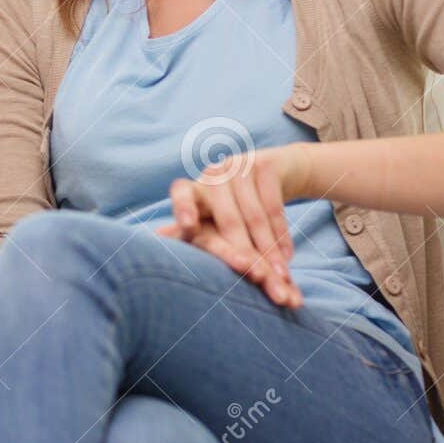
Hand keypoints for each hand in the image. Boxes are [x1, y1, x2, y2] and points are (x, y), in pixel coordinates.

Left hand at [155, 145, 311, 308]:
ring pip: (255, 216)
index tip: (188, 226)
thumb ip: (188, 229)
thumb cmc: (235, 205)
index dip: (184, 208)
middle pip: (227, 219)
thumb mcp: (212, 216)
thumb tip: (157, 238)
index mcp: (194, 188)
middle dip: (243, 251)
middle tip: (256, 278)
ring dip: (269, 249)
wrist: (276, 172)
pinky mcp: (264, 164)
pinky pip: (274, 207)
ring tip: (279, 276)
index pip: (181, 193)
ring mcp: (238, 166)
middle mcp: (213, 174)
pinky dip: (282, 235)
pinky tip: (287, 257)